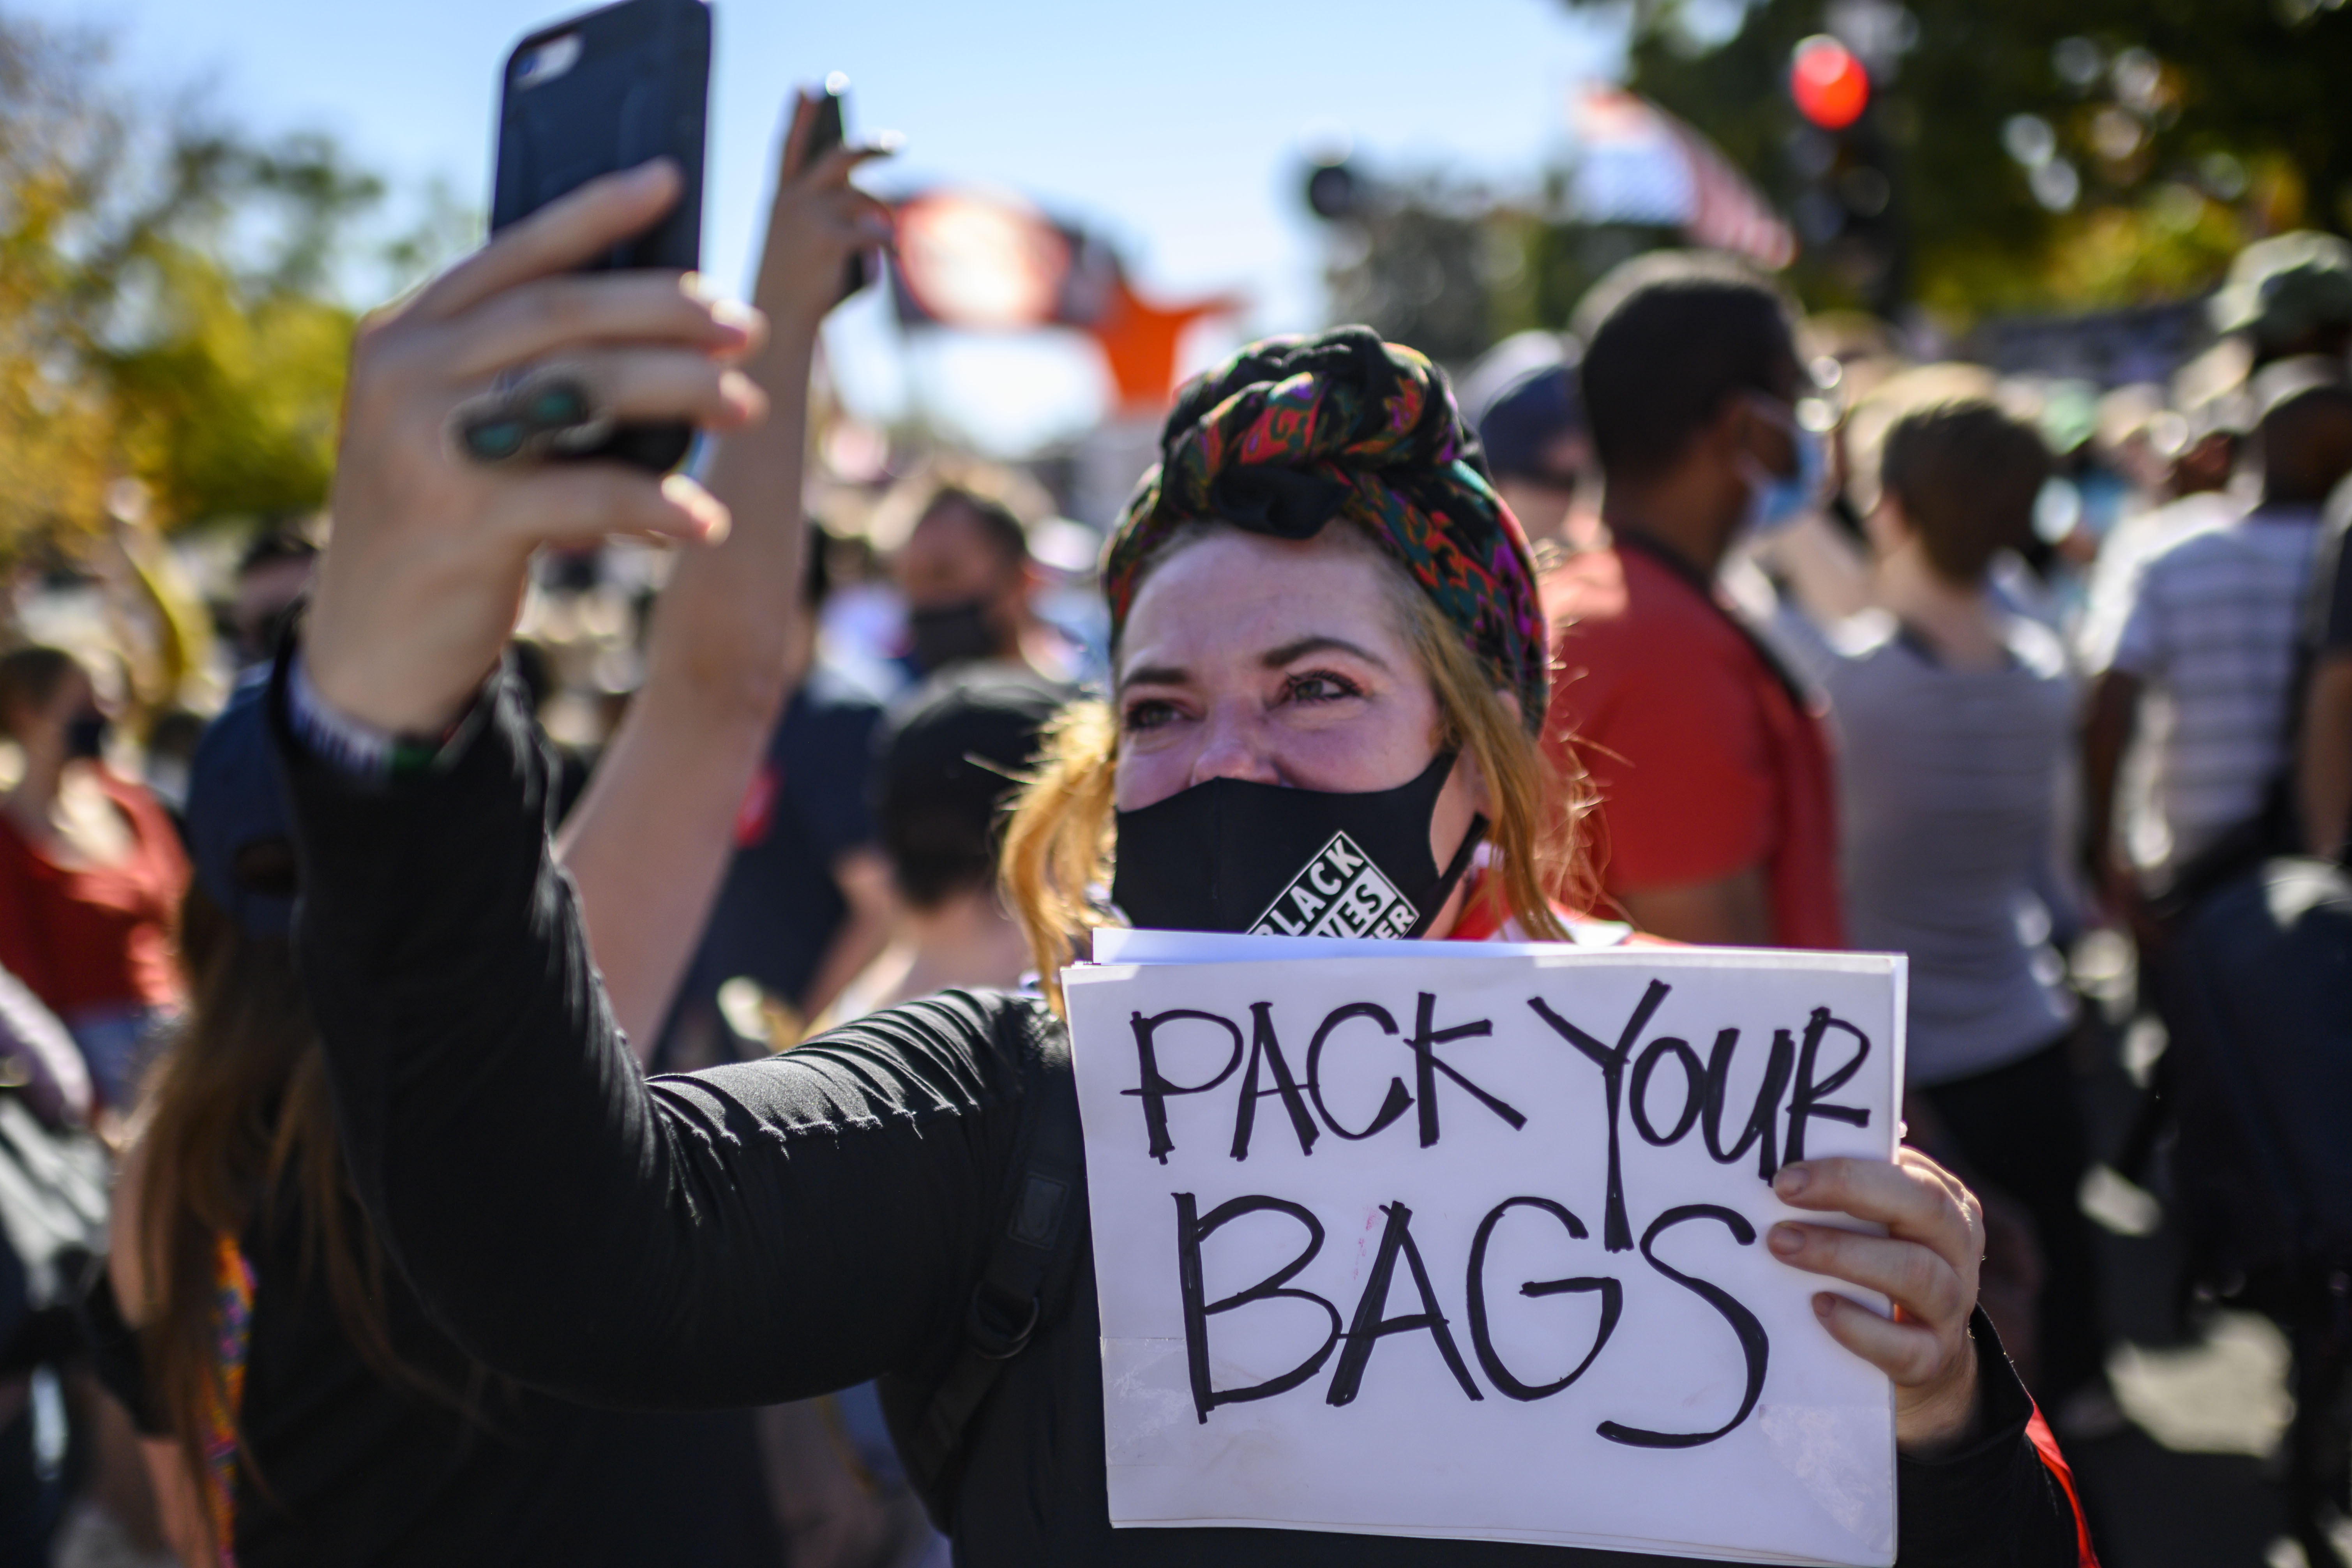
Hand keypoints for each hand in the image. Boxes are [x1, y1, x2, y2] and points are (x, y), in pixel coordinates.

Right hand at [305, 162, 766, 733]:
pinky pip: (585, 492)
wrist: (371, 644)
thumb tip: (653, 327)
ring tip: (747, 406)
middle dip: (667, 312)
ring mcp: (426, 443)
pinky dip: (654, 501)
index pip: (513, 255)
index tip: (669, 181)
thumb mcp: (459, 430)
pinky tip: (705, 519)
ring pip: (581, 387)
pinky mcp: (459, 519)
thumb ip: (520, 373)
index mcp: (403, 335)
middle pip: (562, 314)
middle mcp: (404, 373)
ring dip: (680, 391)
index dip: (593, 214)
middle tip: (746, 327)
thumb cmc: (442, 524)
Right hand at [751, 91, 897, 337]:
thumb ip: (835, 219)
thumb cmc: (798, 291)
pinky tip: (898, 260)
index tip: (809, 86)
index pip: (789, 147)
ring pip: (864, 200)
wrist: (779, 324)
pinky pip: (874, 234)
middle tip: (898, 145)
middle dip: (870, 147)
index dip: (801, 117)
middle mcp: (792, 199)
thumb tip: (881, 212)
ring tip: (896, 239)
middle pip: (839, 157)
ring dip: (885, 220)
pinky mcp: (829, 239)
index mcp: (780, 199)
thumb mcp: (806, 246)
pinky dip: (891, 248)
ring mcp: (809, 216)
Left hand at [1766, 1149, 1984, 1452]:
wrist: (1924, 1355)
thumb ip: (1853, 1190)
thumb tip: (1791, 1157)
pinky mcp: (1934, 1358)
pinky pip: (1904, 1346)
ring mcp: (1953, 1306)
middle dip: (1850, 1192)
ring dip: (1842, 1255)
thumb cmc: (1883, 1265)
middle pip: (1925, 1208)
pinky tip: (1820, 1308)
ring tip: (1782, 1245)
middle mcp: (1958, 1250)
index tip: (1788, 1175)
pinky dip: (1859, 1327)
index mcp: (1947, 1204)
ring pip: (1915, 1272)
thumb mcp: (1879, 1223)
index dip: (1849, 1170)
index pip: (1910, 1173)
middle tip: (1781, 1194)